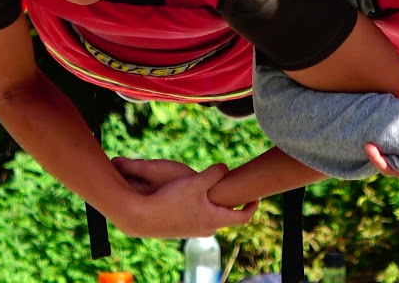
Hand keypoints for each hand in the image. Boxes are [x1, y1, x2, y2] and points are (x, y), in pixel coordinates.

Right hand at [107, 162, 258, 237]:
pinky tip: (194, 194)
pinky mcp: (182, 228)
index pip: (243, 217)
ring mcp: (193, 230)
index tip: (257, 197)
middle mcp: (207, 228)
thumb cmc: (170, 200)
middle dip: (232, 202)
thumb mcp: (196, 182)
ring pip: (211, 215)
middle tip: (236, 188)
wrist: (141, 217)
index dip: (253, 206)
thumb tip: (226, 168)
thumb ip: (214, 174)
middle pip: (227, 216)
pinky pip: (198, 216)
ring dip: (215, 203)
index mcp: (215, 219)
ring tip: (215, 188)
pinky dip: (202, 206)